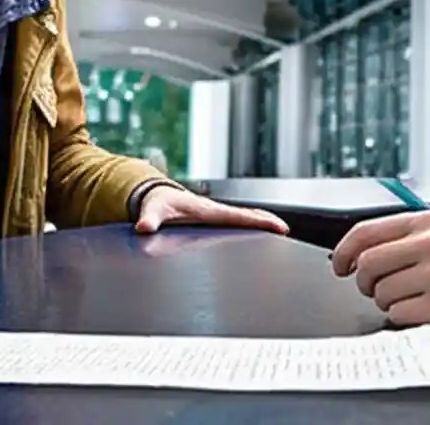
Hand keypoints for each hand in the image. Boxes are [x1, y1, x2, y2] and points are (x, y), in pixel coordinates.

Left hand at [134, 186, 289, 235]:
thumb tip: (144, 226)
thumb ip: (149, 219)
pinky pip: (235, 221)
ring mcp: (215, 215)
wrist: (155, 195)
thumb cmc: (157, 202)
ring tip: (278, 231)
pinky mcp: (212, 219)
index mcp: (207, 210)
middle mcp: (214, 211)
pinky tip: (256, 233)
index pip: (238, 216)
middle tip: (284, 229)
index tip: (277, 225)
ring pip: (243, 218)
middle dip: (265, 220)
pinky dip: (249, 224)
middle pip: (245, 215)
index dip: (258, 221)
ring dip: (259, 222)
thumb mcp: (153, 211)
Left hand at [330, 210, 429, 325]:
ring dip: (389, 300)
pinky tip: (426, 308)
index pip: (364, 232)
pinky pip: (399, 314)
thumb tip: (358, 252)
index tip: (339, 265)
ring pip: (382, 293)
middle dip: (365, 281)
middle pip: (367, 265)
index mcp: (427, 221)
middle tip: (377, 287)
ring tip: (415, 296)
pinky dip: (405, 316)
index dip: (343, 251)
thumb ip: (406, 236)